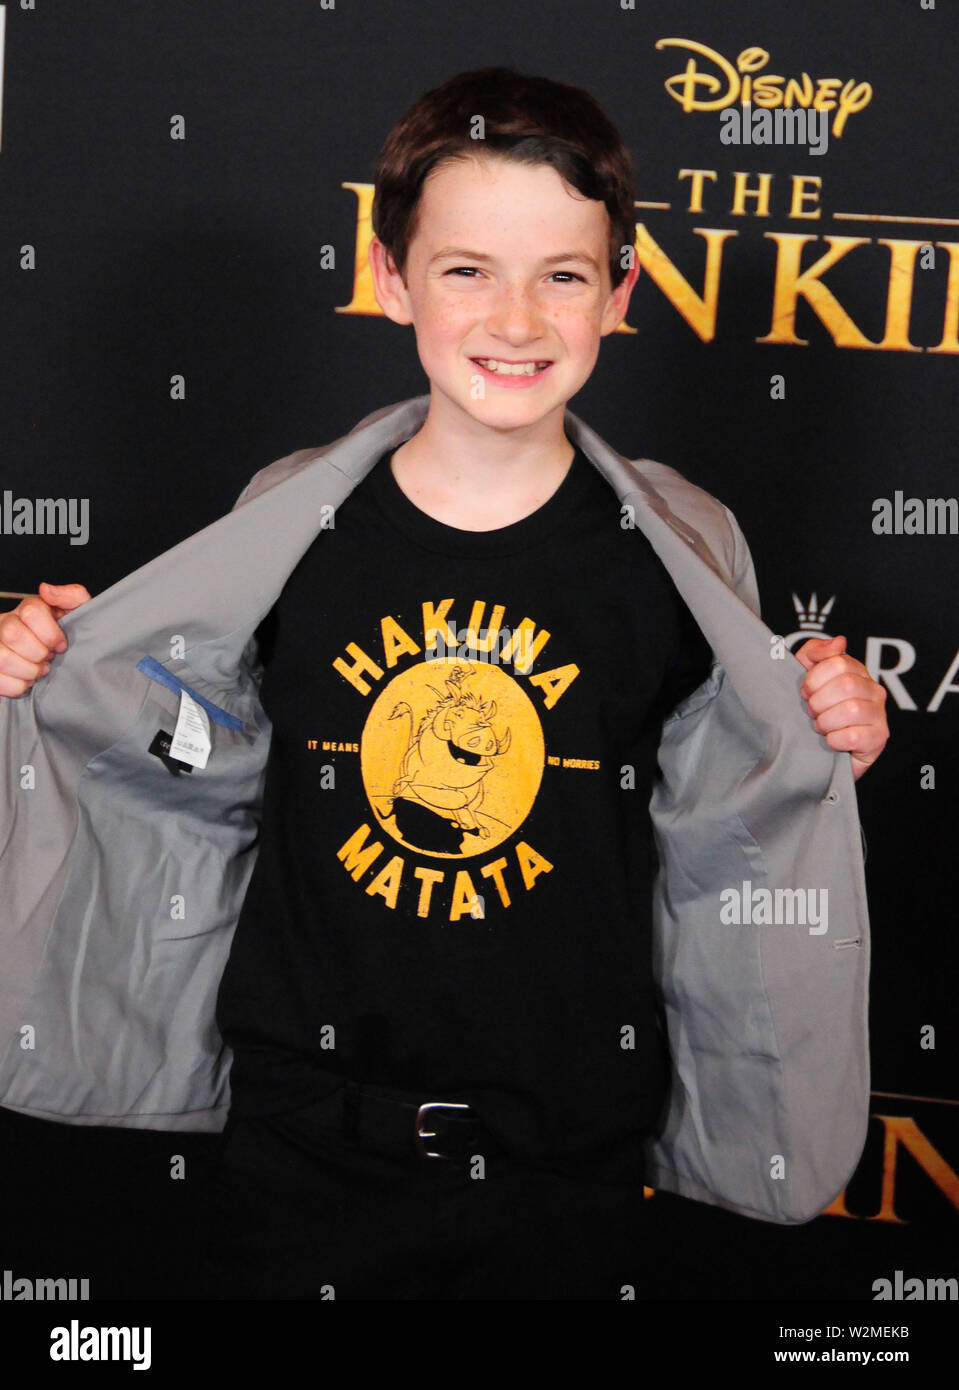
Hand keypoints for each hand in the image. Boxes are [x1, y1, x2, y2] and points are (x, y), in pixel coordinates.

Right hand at [0, 582, 91, 698]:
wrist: (73, 663)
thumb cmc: (73, 638)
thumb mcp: (81, 614)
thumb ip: (72, 595)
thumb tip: (45, 589)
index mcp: (28, 608)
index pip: (30, 612)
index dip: (50, 633)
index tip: (61, 645)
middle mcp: (6, 622)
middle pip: (12, 634)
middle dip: (38, 652)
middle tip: (48, 658)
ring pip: (2, 658)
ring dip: (28, 670)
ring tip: (40, 670)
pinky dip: (18, 685)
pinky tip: (28, 680)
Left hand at [795, 634, 888, 781]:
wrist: (822, 752)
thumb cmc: (816, 711)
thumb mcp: (806, 676)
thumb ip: (815, 652)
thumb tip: (839, 641)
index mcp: (856, 671)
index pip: (838, 662)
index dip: (814, 679)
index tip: (805, 692)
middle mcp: (873, 689)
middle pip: (845, 685)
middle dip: (819, 702)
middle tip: (812, 713)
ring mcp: (879, 714)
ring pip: (851, 710)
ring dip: (826, 722)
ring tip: (822, 727)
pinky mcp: (879, 738)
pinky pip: (855, 736)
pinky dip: (835, 740)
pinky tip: (832, 740)